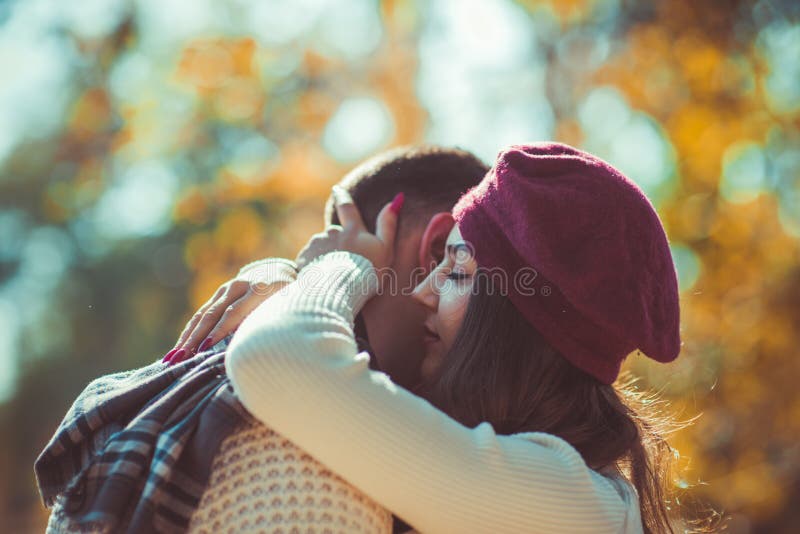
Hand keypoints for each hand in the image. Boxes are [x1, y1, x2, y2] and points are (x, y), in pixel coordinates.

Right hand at [163, 273, 290, 363]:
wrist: (277, 271)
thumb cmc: (286, 298)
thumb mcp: (285, 307)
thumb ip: (270, 322)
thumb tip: (252, 351)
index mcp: (260, 290)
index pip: (234, 312)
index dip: (219, 331)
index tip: (205, 348)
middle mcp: (239, 287)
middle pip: (213, 314)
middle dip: (196, 338)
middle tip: (182, 358)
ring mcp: (226, 289)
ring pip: (203, 314)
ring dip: (187, 337)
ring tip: (174, 357)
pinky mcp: (218, 293)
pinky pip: (201, 313)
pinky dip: (190, 331)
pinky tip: (180, 347)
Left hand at [295, 187, 402, 271]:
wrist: (340, 290)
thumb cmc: (367, 272)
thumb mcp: (385, 249)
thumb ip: (388, 224)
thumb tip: (397, 199)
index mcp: (351, 230)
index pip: (346, 206)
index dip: (342, 197)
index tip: (337, 189)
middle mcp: (332, 233)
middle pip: (334, 234)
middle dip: (337, 244)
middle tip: (344, 264)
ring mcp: (316, 244)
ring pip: (320, 247)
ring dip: (325, 256)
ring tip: (334, 275)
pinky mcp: (304, 258)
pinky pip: (308, 259)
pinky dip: (314, 266)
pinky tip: (321, 278)